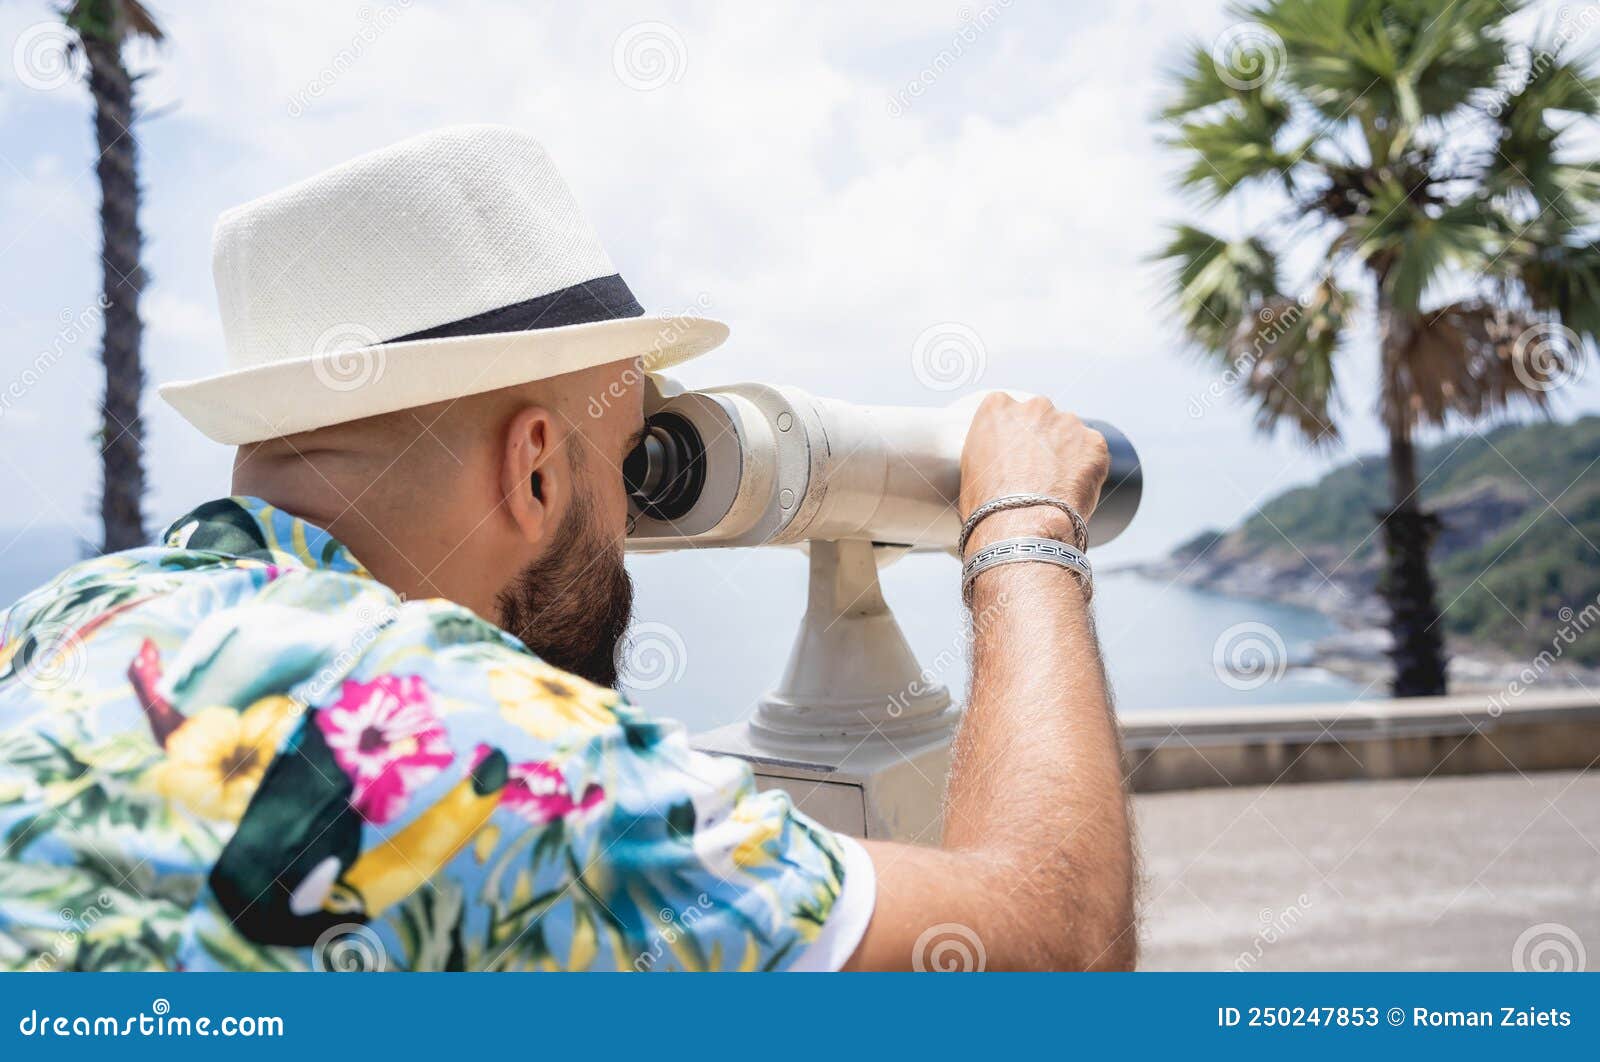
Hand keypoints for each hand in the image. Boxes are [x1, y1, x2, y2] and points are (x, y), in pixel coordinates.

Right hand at [959, 394, 1109, 552]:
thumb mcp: (970, 470)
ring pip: (1069, 434)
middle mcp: (1034, 406)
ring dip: (1065, 453)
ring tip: (1055, 488)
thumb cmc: (986, 509)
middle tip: (1035, 473)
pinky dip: (1087, 469)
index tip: (1012, 454)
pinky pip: (1092, 452)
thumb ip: (989, 451)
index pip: (1006, 410)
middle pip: (1040, 417)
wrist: (1021, 528)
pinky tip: (1074, 492)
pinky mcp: (1094, 442)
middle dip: (1040, 439)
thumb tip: (1001, 464)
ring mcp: (1067, 422)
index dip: (1010, 435)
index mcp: (997, 408)